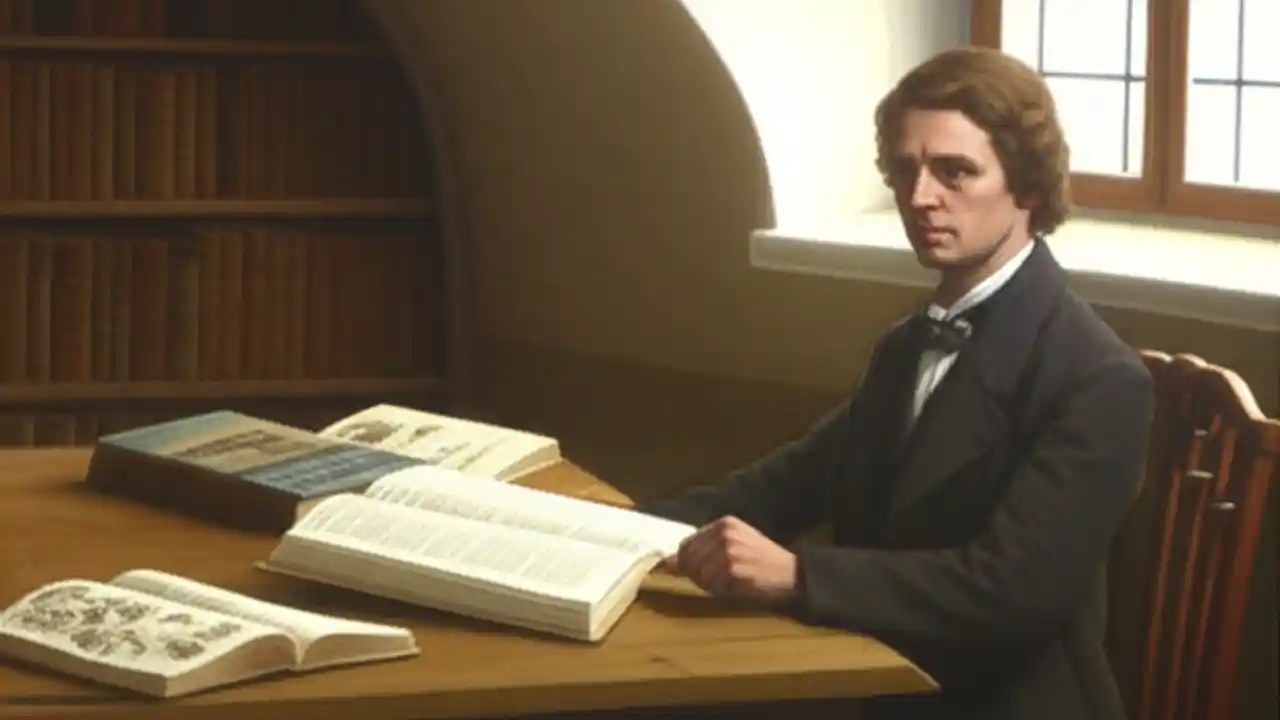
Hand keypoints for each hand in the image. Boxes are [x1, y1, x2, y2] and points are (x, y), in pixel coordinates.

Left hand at [664, 516, 798, 604]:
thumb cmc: (761, 561)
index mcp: (724, 523)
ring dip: (709, 585)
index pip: (687, 544)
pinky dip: (719, 591)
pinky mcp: (733, 568)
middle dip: (697, 575)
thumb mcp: (735, 544)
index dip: (687, 563)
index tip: (698, 572)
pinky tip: (734, 588)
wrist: (791, 573)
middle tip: (716, 582)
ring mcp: (729, 549)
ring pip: (698, 574)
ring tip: (728, 584)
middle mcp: (725, 532)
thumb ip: (704, 549)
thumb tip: (667, 563)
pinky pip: (711, 585)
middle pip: (689, 559)